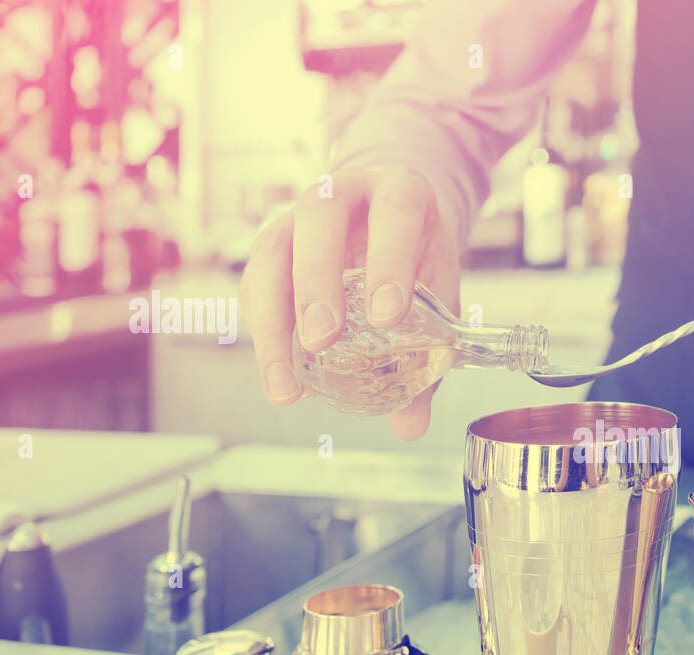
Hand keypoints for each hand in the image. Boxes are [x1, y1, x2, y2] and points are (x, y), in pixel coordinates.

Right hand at [240, 166, 460, 439]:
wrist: (389, 221)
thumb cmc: (417, 258)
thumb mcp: (438, 295)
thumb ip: (429, 355)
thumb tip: (410, 425)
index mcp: (400, 191)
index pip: (394, 212)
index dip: (389, 260)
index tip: (387, 318)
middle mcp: (344, 192)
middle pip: (319, 220)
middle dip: (316, 283)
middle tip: (322, 342)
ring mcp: (298, 213)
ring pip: (272, 249)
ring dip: (273, 318)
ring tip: (287, 382)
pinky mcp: (271, 243)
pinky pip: (254, 281)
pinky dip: (261, 328)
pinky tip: (278, 371)